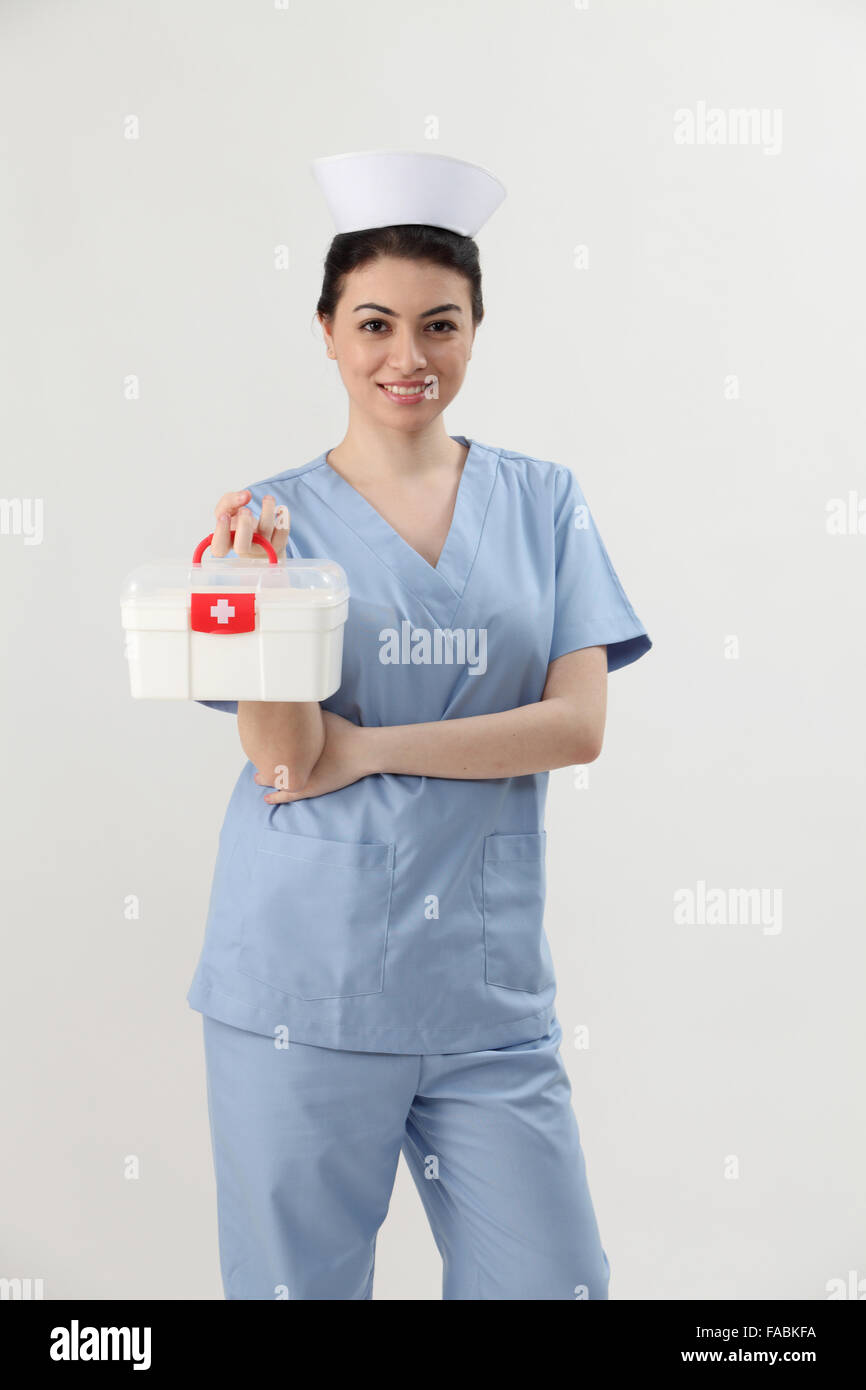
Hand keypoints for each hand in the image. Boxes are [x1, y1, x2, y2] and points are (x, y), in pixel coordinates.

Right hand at [209, 488, 290, 558]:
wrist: (263, 541)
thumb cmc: (241, 526)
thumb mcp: (227, 513)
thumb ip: (228, 502)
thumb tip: (245, 495)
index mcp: (228, 544)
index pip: (219, 548)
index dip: (221, 532)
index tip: (224, 515)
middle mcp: (245, 551)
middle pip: (242, 547)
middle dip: (244, 526)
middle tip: (246, 510)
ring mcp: (262, 549)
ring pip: (265, 532)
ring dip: (267, 511)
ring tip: (268, 498)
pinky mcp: (279, 546)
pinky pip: (283, 532)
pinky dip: (283, 517)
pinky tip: (281, 509)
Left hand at [253, 710, 373, 801]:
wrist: (360, 751)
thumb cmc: (344, 733)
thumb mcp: (323, 717)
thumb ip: (307, 716)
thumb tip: (295, 707)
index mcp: (294, 744)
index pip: (272, 746)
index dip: (264, 746)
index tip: (260, 744)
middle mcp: (293, 761)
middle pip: (271, 762)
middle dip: (263, 761)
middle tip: (257, 759)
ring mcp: (300, 777)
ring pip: (276, 780)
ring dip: (267, 778)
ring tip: (258, 778)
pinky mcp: (309, 790)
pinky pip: (287, 795)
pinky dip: (276, 797)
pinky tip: (267, 799)